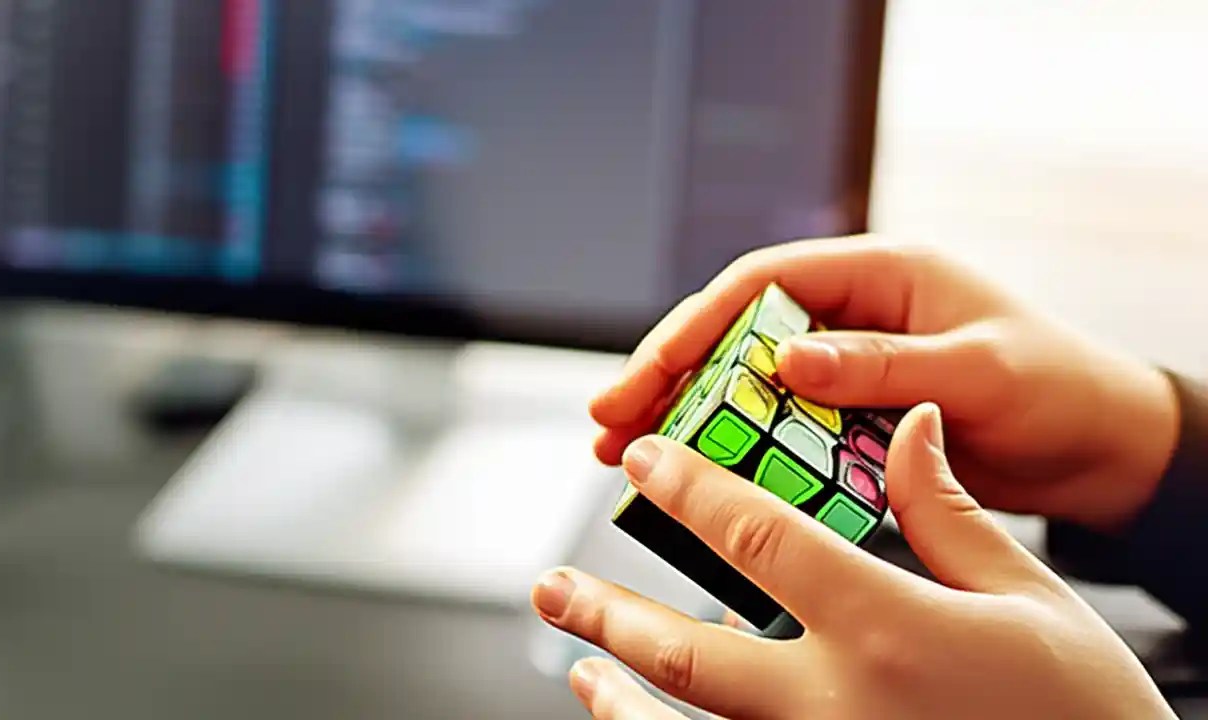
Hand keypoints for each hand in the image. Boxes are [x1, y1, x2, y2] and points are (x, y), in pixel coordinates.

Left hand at [533, 405, 1175, 718]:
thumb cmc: (1083, 709)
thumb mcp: (1029, 601)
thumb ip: (949, 515)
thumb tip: (908, 425)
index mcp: (886, 628)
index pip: (758, 538)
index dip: (689, 489)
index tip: (644, 457)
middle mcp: (836, 703)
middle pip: (688, 653)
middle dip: (608, 611)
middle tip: (552, 582)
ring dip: (616, 693)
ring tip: (575, 659)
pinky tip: (631, 718)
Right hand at [590, 236, 1179, 532]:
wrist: (1101, 448)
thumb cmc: (1058, 387)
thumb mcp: (976, 369)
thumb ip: (881, 363)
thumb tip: (784, 359)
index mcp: (879, 274)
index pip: (763, 284)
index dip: (697, 323)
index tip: (647, 367)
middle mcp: (851, 316)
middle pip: (735, 337)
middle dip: (667, 376)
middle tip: (607, 419)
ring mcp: (846, 369)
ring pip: (744, 389)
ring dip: (686, 419)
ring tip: (623, 452)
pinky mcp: (849, 420)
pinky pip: (777, 432)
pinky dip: (733, 454)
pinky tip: (693, 479)